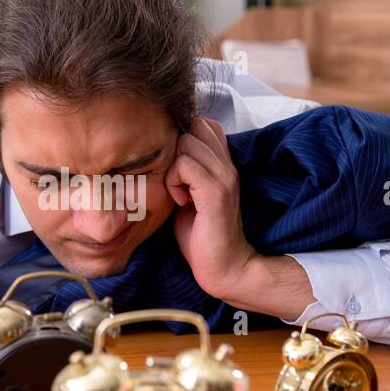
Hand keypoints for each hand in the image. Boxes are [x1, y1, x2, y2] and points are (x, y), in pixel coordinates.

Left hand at [165, 117, 255, 299]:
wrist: (225, 267)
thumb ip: (185, 173)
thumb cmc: (203, 236)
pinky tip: (180, 202)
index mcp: (224, 165)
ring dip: (173, 167)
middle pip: (195, 126)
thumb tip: (162, 156)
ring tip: (179, 193)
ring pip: (187, 142)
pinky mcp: (215, 192)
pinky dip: (174, 182)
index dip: (185, 137)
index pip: (205, 123)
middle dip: (176, 149)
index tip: (178, 169)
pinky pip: (184, 165)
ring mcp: (224, 177)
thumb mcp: (191, 196)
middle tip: (177, 180)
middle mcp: (228, 165)